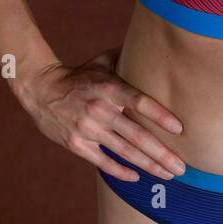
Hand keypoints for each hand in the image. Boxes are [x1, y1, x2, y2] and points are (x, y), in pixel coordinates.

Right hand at [15, 47, 186, 181]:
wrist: (41, 90)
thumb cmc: (79, 75)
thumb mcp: (102, 61)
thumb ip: (128, 58)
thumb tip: (155, 46)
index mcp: (108, 88)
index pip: (139, 102)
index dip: (160, 116)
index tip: (180, 129)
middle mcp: (99, 110)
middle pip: (136, 135)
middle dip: (161, 153)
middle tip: (181, 166)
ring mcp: (87, 129)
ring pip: (124, 152)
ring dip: (148, 165)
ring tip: (168, 175)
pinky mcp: (77, 144)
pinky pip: (103, 162)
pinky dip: (121, 171)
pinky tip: (138, 178)